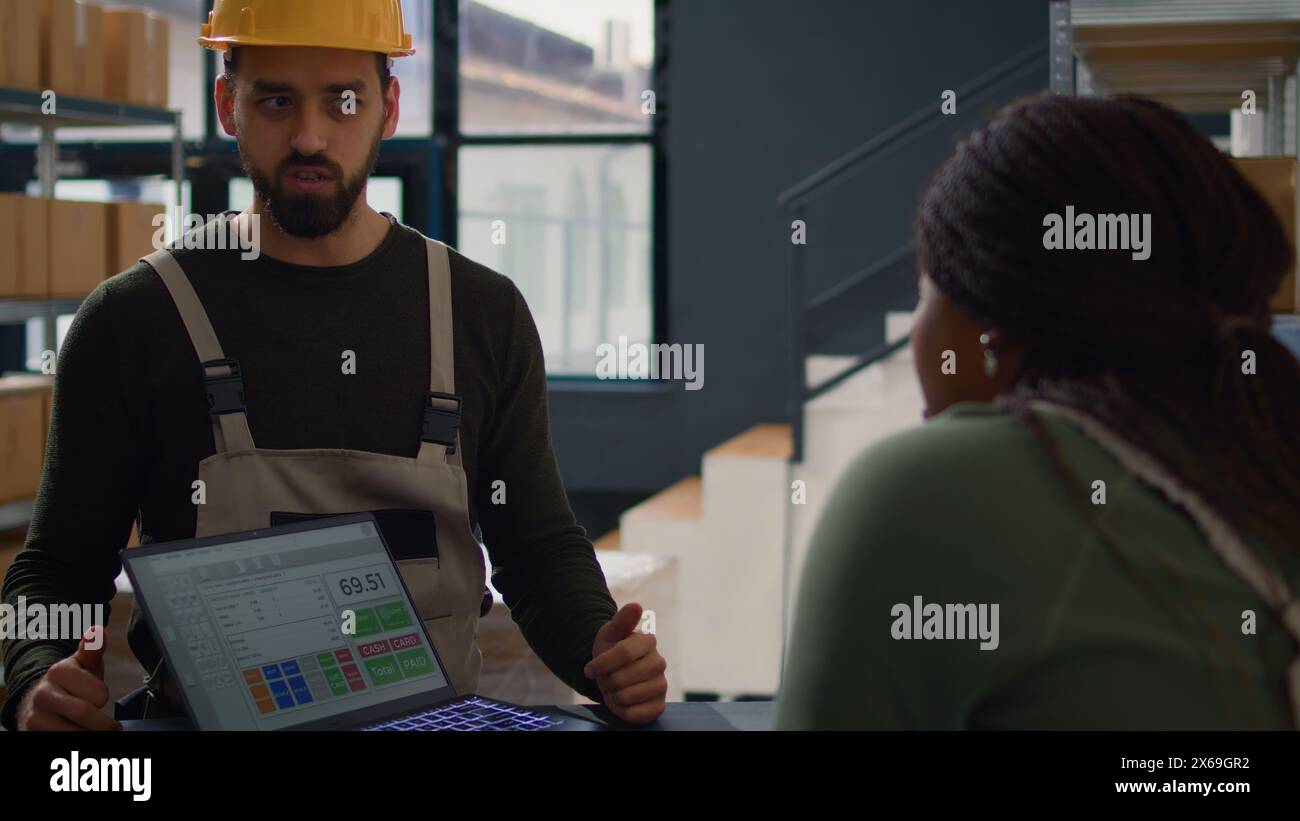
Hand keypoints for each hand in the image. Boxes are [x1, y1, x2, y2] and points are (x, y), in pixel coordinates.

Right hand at [16, 625, 120, 730]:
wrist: (40, 702)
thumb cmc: (71, 682)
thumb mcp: (83, 664)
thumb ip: (93, 650)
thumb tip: (97, 630)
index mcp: (59, 672)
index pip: (97, 692)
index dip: (103, 697)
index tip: (104, 699)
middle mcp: (43, 694)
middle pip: (84, 713)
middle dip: (103, 723)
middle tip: (113, 727)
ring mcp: (35, 716)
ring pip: (73, 732)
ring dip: (91, 734)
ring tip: (97, 731)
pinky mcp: (30, 732)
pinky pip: (59, 740)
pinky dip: (76, 742)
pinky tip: (80, 733)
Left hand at [585, 603, 666, 724]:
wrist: (614, 672)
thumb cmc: (611, 650)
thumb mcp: (610, 632)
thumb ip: (622, 620)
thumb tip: (636, 605)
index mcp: (648, 642)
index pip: (623, 653)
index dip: (602, 664)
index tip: (589, 669)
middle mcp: (659, 663)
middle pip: (622, 678)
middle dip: (606, 681)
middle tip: (606, 678)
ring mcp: (661, 685)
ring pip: (626, 697)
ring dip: (612, 695)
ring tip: (614, 688)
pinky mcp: (658, 706)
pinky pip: (635, 715)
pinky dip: (621, 710)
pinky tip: (622, 701)